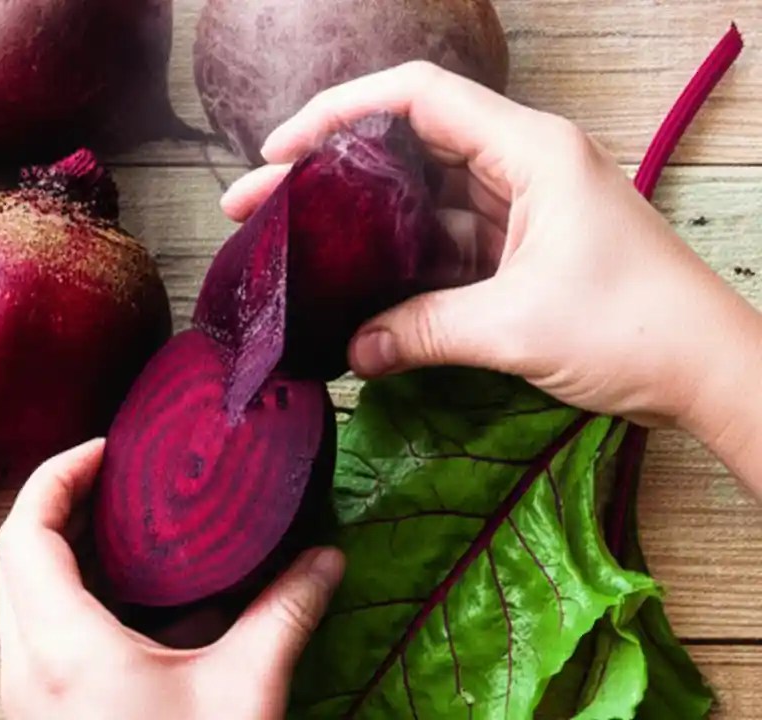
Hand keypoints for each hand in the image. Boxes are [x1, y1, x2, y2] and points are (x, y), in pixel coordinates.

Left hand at [0, 439, 344, 719]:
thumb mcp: (245, 693)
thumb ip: (284, 614)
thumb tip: (325, 560)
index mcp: (63, 649)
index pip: (27, 531)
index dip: (58, 474)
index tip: (106, 449)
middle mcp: (29, 671)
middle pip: (15, 559)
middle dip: (58, 507)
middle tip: (116, 482)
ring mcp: (30, 701)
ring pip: (22, 601)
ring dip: (63, 557)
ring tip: (128, 534)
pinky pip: (41, 641)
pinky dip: (76, 605)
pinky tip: (142, 612)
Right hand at [220, 61, 761, 441]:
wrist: (709, 372)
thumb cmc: (637, 327)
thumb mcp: (514, 327)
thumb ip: (422, 331)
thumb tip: (352, 350)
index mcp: (529, 150)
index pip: (415, 98)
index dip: (338, 113)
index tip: (280, 151)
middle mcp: (521, 166)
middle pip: (404, 150)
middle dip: (328, 176)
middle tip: (259, 206)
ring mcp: (519, 211)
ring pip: (419, 205)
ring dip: (361, 230)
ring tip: (292, 252)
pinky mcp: (519, 254)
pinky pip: (442, 250)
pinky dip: (399, 272)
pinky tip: (353, 295)